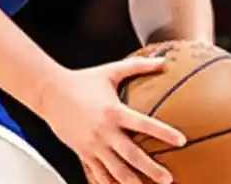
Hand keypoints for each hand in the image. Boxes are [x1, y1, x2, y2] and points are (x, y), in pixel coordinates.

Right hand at [36, 57, 185, 183]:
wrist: (50, 93)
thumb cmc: (82, 81)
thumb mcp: (111, 71)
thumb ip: (138, 66)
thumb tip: (162, 60)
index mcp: (114, 112)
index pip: (144, 125)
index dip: (163, 133)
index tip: (181, 140)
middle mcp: (104, 132)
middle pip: (132, 155)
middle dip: (151, 169)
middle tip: (167, 178)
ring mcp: (93, 145)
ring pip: (115, 170)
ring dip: (131, 182)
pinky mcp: (83, 153)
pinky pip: (97, 173)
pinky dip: (108, 183)